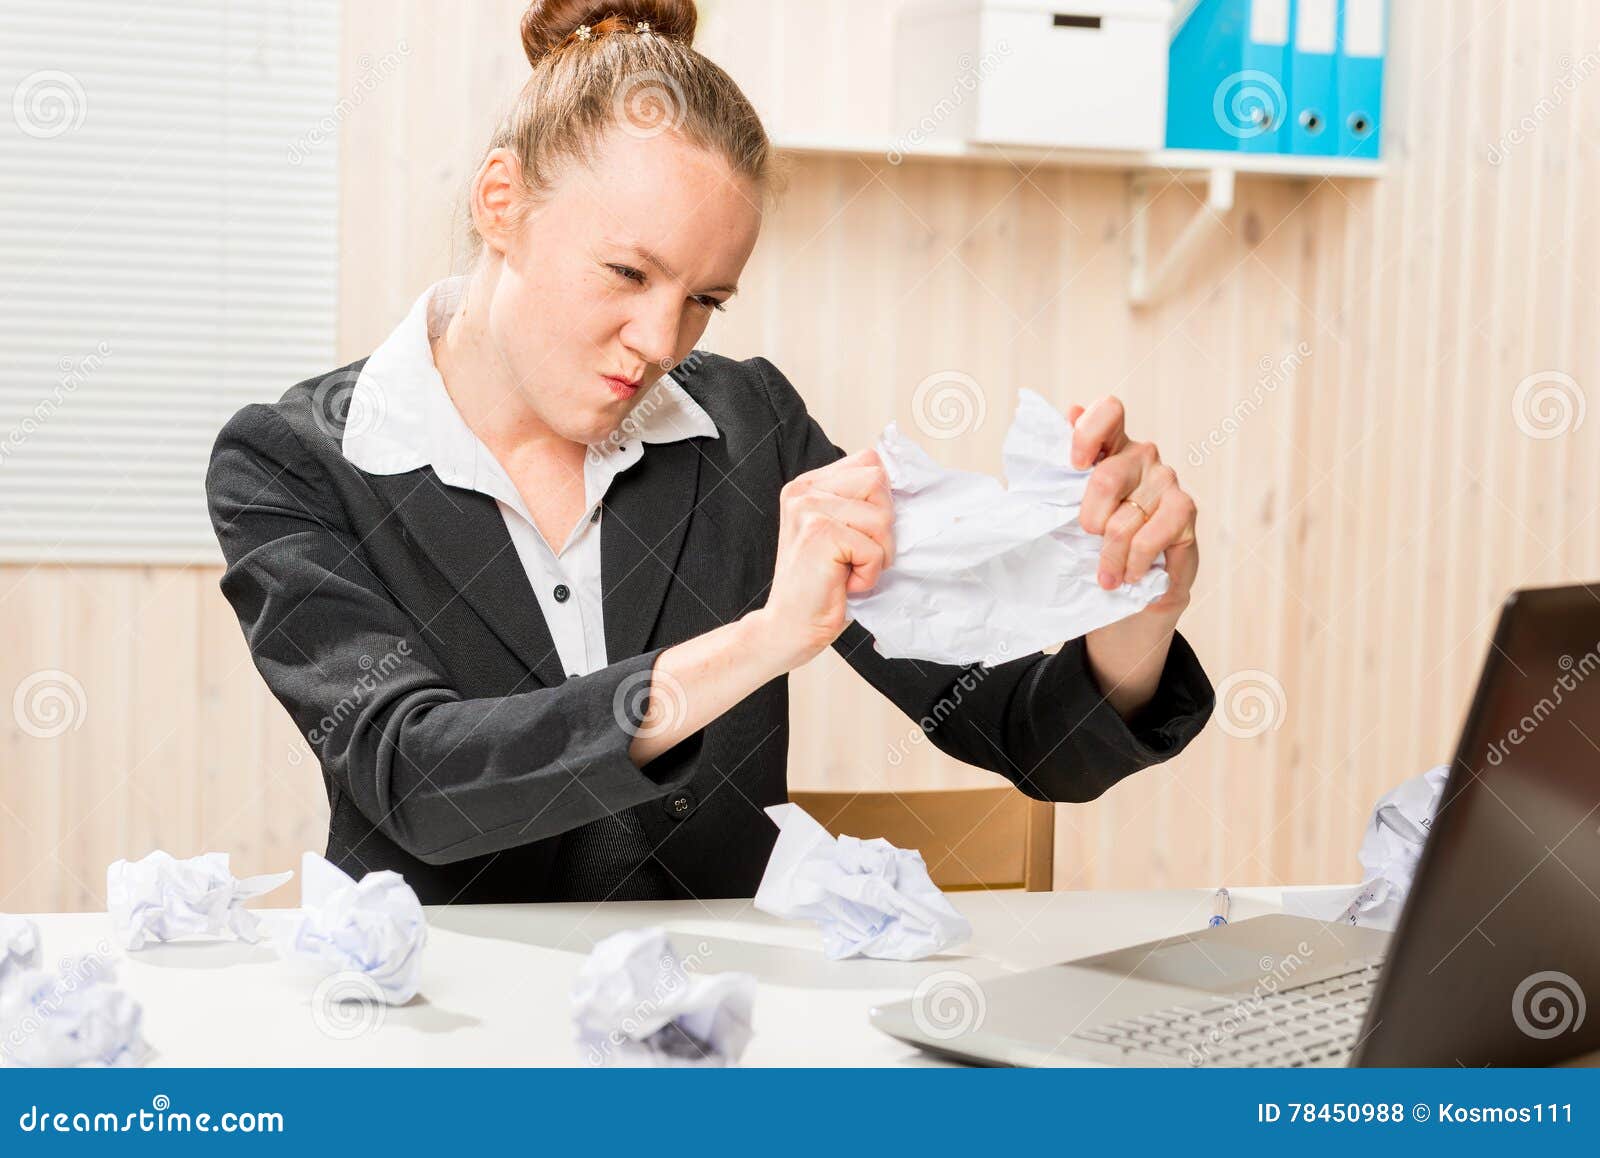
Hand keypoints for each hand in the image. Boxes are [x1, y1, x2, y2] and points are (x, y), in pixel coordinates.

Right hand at [752, 448, 894, 668]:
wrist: (788, 628)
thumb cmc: (823, 585)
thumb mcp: (842, 533)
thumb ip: (861, 503)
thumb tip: (909, 484)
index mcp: (809, 485)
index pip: (870, 462)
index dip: (881, 499)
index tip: (864, 532)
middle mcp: (804, 490)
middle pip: (879, 482)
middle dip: (882, 527)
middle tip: (855, 555)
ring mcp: (808, 509)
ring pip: (882, 517)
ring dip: (877, 555)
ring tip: (848, 570)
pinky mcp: (819, 534)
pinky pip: (874, 549)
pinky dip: (868, 575)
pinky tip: (842, 583)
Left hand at [1069, 395, 1197, 618]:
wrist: (1136, 585)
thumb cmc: (1097, 539)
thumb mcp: (1069, 506)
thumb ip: (1063, 467)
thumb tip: (1071, 412)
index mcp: (1111, 447)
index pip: (1109, 412)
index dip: (1088, 433)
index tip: (1075, 465)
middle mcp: (1142, 456)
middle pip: (1106, 478)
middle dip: (1089, 521)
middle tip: (1088, 541)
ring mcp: (1166, 480)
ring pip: (1124, 520)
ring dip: (1110, 556)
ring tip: (1107, 576)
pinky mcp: (1185, 509)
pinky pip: (1148, 538)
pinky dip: (1133, 562)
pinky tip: (1131, 574)